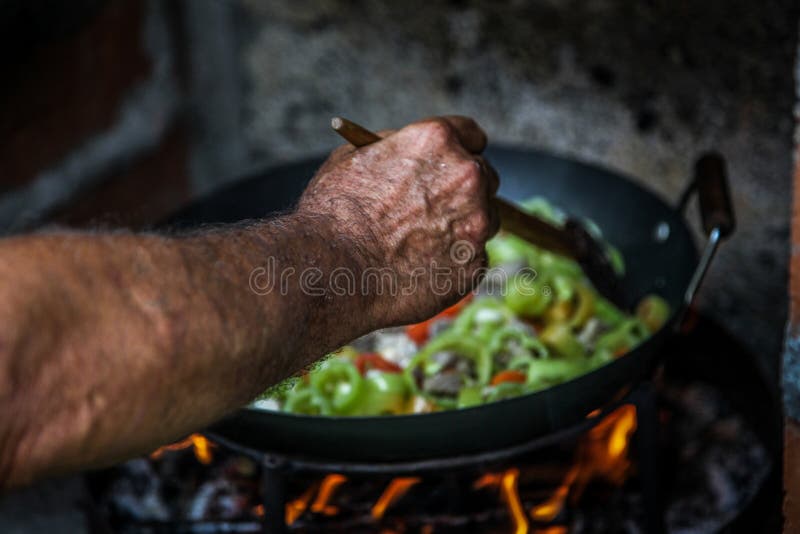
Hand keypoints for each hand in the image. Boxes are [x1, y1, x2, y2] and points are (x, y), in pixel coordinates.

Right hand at [298, 116, 499, 325]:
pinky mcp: (474, 263)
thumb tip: (409, 151)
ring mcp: (475, 223)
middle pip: (484, 177)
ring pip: (485, 219)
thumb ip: (394, 147)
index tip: (452, 164)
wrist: (331, 270)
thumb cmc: (333, 215)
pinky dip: (453, 262)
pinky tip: (420, 267)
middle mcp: (466, 177)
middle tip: (430, 210)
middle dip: (462, 190)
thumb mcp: (353, 158)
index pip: (472, 135)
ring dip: (462, 226)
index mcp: (437, 142)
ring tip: (420, 243)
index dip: (459, 150)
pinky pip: (473, 257)